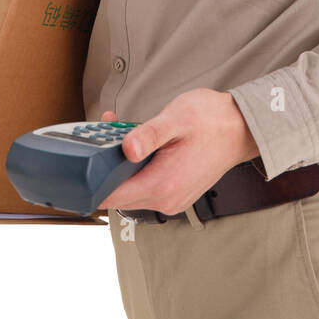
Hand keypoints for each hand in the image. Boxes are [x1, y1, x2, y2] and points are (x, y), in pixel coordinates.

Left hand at [95, 88, 258, 213]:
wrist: (242, 128)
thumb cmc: (213, 121)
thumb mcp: (178, 118)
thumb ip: (149, 135)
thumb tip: (126, 149)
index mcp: (163, 185)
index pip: (112, 196)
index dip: (89, 182)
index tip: (76, 165)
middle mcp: (165, 199)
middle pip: (117, 192)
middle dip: (103, 166)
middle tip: (101, 133)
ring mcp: (170, 198)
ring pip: (130, 187)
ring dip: (119, 164)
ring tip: (119, 132)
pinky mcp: (173, 191)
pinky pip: (143, 183)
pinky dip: (134, 166)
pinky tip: (136, 143)